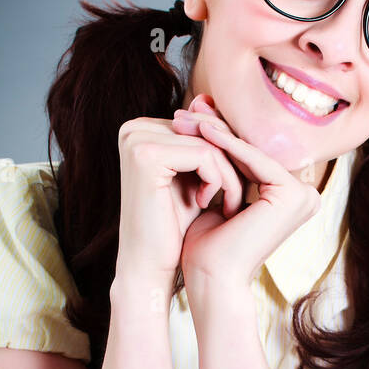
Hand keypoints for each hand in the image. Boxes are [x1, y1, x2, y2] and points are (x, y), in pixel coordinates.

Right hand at [114, 113, 246, 280]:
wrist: (149, 266)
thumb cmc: (173, 228)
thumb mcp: (192, 179)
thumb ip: (202, 145)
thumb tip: (211, 102)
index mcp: (140, 129)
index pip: (200, 126)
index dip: (224, 156)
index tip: (231, 188)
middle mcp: (133, 128)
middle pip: (206, 131)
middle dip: (229, 165)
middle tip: (235, 199)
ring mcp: (136, 139)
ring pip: (210, 144)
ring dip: (228, 177)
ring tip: (226, 205)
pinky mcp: (146, 155)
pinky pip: (205, 155)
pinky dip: (217, 182)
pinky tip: (205, 204)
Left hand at [170, 95, 321, 295]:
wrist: (211, 278)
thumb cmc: (206, 247)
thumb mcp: (214, 192)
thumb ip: (220, 161)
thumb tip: (203, 118)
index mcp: (288, 198)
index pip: (248, 155)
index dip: (217, 133)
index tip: (188, 116)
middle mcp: (303, 196)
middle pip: (250, 151)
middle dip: (215, 128)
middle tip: (185, 109)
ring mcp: (303, 196)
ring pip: (250, 153)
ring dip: (215, 132)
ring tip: (184, 117)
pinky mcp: (294, 194)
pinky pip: (252, 160)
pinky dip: (225, 143)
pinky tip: (200, 129)